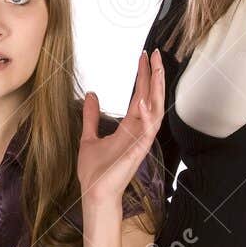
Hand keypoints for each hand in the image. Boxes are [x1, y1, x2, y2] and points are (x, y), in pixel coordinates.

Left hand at [78, 50, 163, 208]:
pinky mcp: (138, 152)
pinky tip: (142, 101)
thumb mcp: (88, 136)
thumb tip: (91, 95)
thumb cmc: (94, 171)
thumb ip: (92, 116)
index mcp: (129, 126)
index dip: (143, 75)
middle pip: (152, 98)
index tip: (145, 56)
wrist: (93, 192)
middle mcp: (138, 131)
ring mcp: (140, 141)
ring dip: (157, 90)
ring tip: (156, 70)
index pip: (140, 95)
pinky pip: (148, 132)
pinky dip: (147, 116)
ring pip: (156, 111)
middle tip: (155, 53)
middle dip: (155, 76)